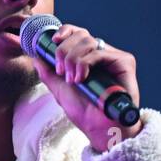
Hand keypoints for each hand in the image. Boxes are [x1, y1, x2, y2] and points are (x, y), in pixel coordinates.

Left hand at [31, 23, 143, 152]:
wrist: (100, 129)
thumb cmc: (85, 113)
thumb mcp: (60, 90)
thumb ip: (49, 74)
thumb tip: (36, 58)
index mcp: (88, 58)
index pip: (77, 34)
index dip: (65, 31)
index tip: (54, 41)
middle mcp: (101, 54)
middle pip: (80, 34)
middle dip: (64, 51)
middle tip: (61, 71)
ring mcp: (113, 57)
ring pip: (88, 41)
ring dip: (73, 60)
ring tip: (73, 80)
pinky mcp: (124, 62)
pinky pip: (99, 52)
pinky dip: (84, 64)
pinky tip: (81, 79)